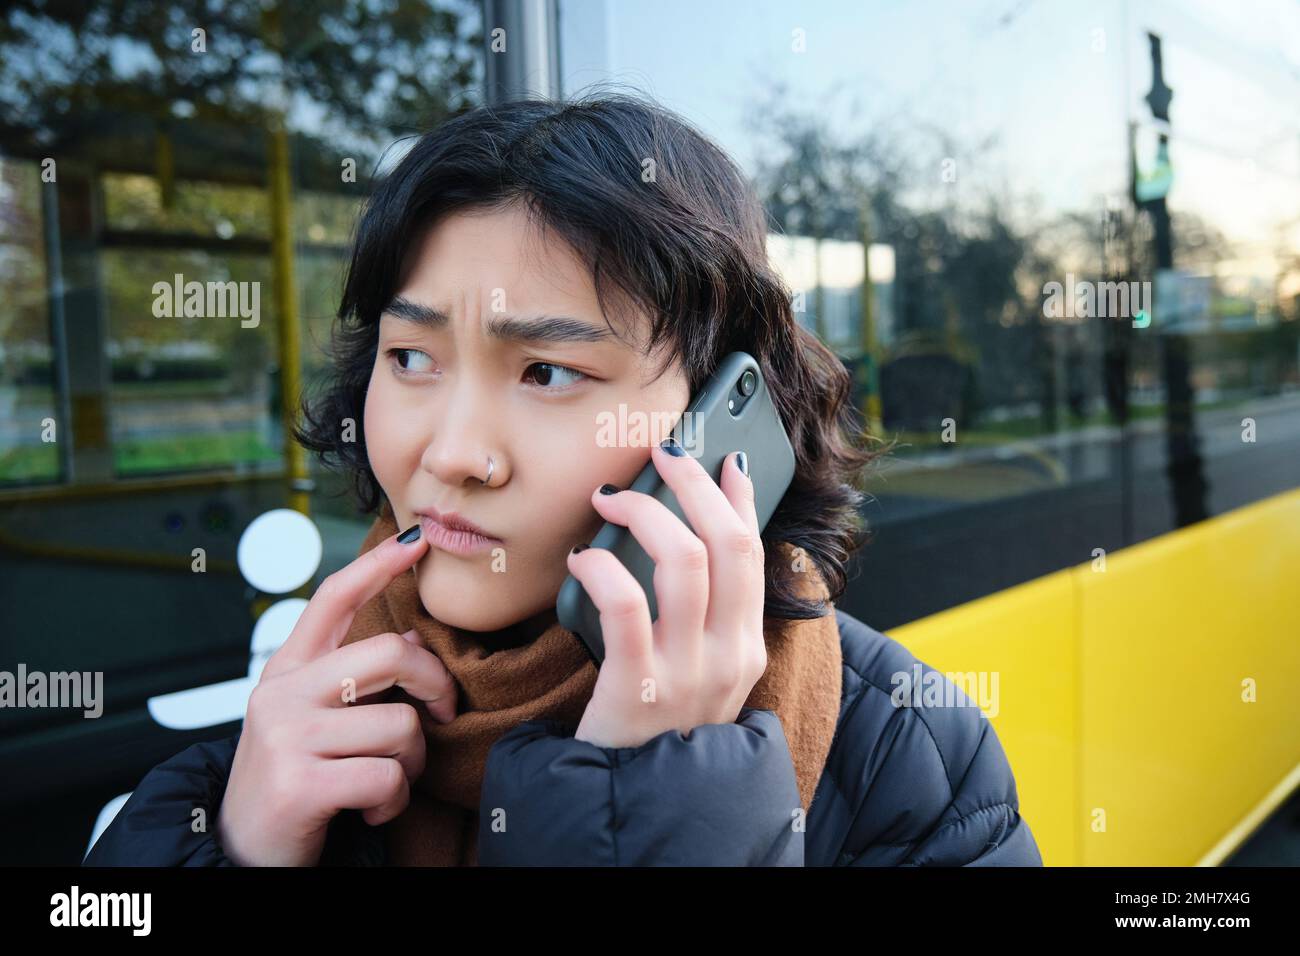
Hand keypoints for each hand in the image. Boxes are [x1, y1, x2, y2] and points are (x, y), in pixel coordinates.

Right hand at [217, 524, 457, 865]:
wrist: (240, 855)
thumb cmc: (293, 781)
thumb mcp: (315, 721)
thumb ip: (355, 678)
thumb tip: (413, 640)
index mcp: (286, 671)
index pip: (333, 599)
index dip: (378, 566)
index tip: (418, 542)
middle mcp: (281, 694)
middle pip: (389, 653)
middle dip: (435, 684)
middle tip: (441, 714)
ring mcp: (287, 737)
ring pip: (400, 726)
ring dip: (412, 764)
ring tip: (389, 780)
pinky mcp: (300, 784)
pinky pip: (387, 777)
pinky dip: (394, 802)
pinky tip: (372, 810)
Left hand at [566, 439, 766, 748]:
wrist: (634, 805)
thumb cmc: (655, 728)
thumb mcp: (698, 673)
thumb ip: (699, 616)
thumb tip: (679, 536)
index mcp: (746, 646)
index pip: (754, 551)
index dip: (741, 496)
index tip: (726, 457)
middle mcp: (728, 655)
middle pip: (727, 541)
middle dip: (693, 482)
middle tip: (662, 455)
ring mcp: (688, 673)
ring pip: (683, 558)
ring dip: (644, 512)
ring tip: (610, 499)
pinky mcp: (638, 687)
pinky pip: (625, 603)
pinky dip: (601, 567)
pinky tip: (582, 560)